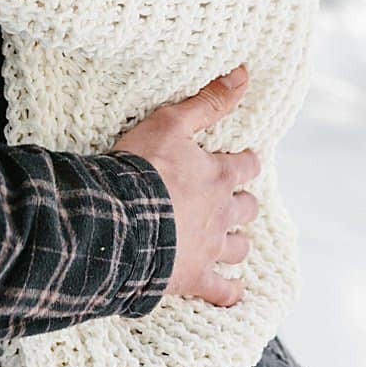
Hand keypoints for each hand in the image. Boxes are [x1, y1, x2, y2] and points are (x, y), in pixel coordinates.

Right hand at [112, 65, 261, 306]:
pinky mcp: (195, 278)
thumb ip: (207, 101)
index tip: (244, 162)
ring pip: (239, 248)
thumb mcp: (171, 123)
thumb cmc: (140, 169)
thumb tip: (243, 73)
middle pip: (246, 209)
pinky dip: (230, 292)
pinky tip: (233, 293)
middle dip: (242, 205)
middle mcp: (221, 213)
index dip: (245, 163)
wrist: (119, 220)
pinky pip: (223, 292)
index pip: (245, 167)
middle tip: (233, 202)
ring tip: (231, 243)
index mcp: (217, 176)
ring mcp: (209, 248)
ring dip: (237, 243)